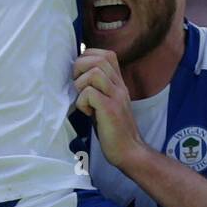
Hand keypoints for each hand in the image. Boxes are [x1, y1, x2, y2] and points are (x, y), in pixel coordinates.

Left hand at [73, 48, 146, 171]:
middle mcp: (119, 87)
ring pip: (94, 72)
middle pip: (99, 59)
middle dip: (80, 68)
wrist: (129, 151)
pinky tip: (87, 113)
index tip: (80, 74)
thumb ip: (97, 89)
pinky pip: (90, 93)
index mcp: (118, 84)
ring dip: (81, 84)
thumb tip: (77, 78)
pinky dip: (82, 101)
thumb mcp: (106, 104)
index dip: (88, 57)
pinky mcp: (110, 109)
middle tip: (78, 86)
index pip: (106, 55)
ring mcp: (116, 97)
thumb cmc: (113, 131)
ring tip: (83, 100)